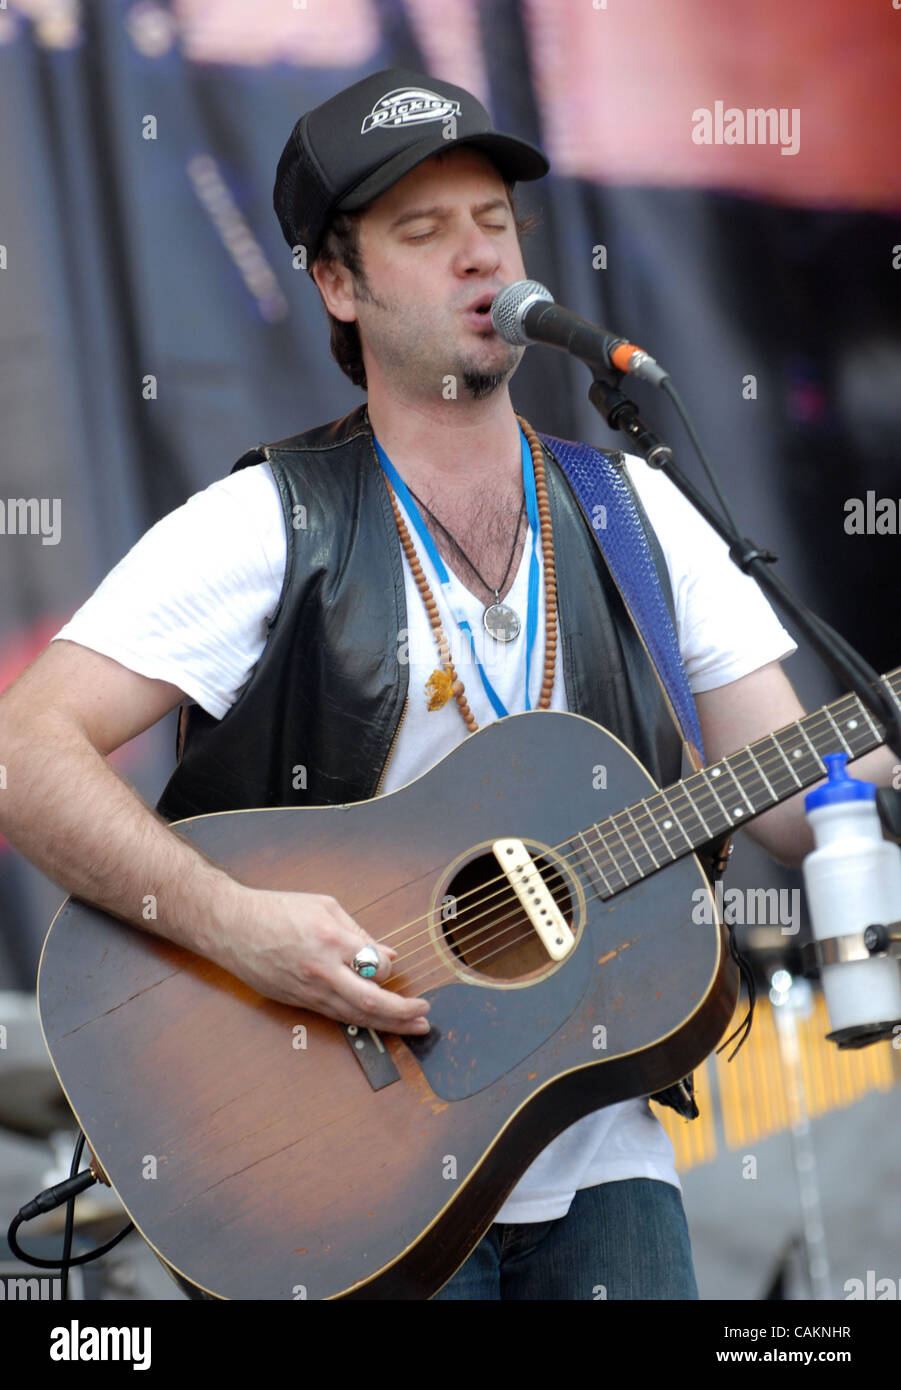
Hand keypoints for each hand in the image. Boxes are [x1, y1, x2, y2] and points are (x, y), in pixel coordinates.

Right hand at [212, 886, 430, 1034]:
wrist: (231, 927)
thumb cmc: (276, 910)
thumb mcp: (324, 906)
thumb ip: (359, 931)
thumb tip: (387, 953)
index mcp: (330, 939)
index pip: (376, 963)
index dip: (391, 967)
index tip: (392, 963)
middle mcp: (321, 970)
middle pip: (370, 1001)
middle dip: (402, 1013)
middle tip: (425, 1016)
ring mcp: (308, 990)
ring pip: (355, 1016)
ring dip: (388, 1025)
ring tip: (414, 1028)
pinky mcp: (298, 1001)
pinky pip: (336, 1016)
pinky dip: (361, 1022)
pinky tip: (379, 1024)